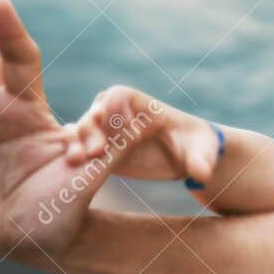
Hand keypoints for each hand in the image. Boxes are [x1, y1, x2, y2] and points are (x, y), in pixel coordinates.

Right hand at [62, 85, 223, 198]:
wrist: (187, 159)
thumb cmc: (197, 146)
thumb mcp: (202, 151)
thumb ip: (200, 161)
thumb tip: (202, 176)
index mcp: (139, 102)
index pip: (116, 97)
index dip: (111, 111)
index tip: (112, 130)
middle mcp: (117, 113)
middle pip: (94, 114)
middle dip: (90, 130)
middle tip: (95, 152)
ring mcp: (105, 133)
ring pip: (81, 133)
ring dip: (75, 144)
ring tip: (76, 162)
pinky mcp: (99, 153)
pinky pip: (79, 150)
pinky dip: (72, 157)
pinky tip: (70, 171)